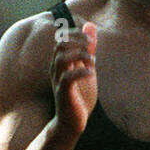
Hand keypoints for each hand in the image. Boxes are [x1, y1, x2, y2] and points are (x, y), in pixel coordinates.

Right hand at [51, 21, 97, 138]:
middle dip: (77, 41)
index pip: (62, 38)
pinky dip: (80, 72)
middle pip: (60, 45)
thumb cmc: (79, 96)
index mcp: (60, 62)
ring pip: (62, 59)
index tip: (90, 38)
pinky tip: (91, 73)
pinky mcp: (64, 93)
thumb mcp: (87, 68)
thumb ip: (88, 49)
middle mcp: (56, 69)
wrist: (72, 123)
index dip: (75, 33)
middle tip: (91, 45)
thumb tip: (90, 25)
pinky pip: (68, 78)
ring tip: (93, 60)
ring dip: (79, 55)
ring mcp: (59, 81)